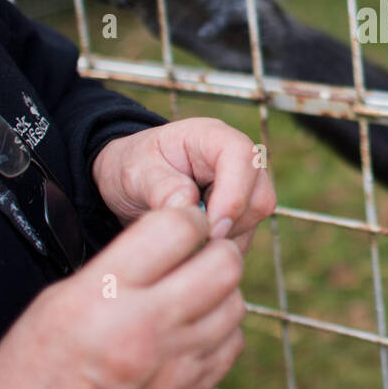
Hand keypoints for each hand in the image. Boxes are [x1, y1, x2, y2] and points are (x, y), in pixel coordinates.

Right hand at [0, 207, 245, 388]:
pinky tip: (196, 331)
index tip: (183, 222)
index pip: (178, 228)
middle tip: (200, 253)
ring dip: (221, 292)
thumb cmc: (32, 373)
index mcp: (106, 293)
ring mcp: (175, 363)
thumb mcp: (58, 300)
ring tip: (196, 293)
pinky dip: (221, 332)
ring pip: (235, 305)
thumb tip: (167, 241)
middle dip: (216, 249)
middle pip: (224, 265)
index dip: (186, 217)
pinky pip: (230, 346)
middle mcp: (148, 326)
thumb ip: (118, 266)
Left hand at [92, 119, 274, 255]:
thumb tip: (188, 208)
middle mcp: (236, 161)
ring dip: (224, 239)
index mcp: (211, 137)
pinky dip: (220, 251)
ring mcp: (241, 189)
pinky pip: (244, 238)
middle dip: (230, 224)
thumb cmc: (132, 167)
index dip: (234, 194)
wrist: (128, 183)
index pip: (242, 157)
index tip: (211, 229)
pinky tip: (191, 249)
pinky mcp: (239, 215)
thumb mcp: (135, 172)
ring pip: (254, 222)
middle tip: (193, 242)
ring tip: (185, 241)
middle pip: (259, 195)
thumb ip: (161, 187)